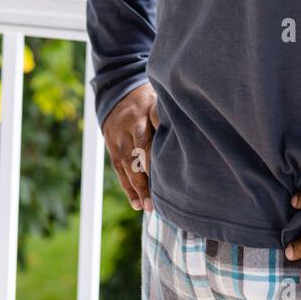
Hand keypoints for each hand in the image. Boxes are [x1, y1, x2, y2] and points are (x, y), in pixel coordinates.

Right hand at [102, 82, 159, 211]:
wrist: (118, 93)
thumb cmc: (148, 99)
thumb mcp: (159, 98)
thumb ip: (168, 115)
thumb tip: (188, 133)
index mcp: (144, 113)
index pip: (151, 137)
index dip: (156, 156)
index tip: (167, 175)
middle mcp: (129, 127)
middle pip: (137, 154)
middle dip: (146, 179)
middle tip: (155, 201)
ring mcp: (118, 138)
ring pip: (126, 165)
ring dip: (136, 188)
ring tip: (146, 207)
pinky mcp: (112, 147)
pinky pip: (119, 169)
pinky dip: (127, 187)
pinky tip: (136, 203)